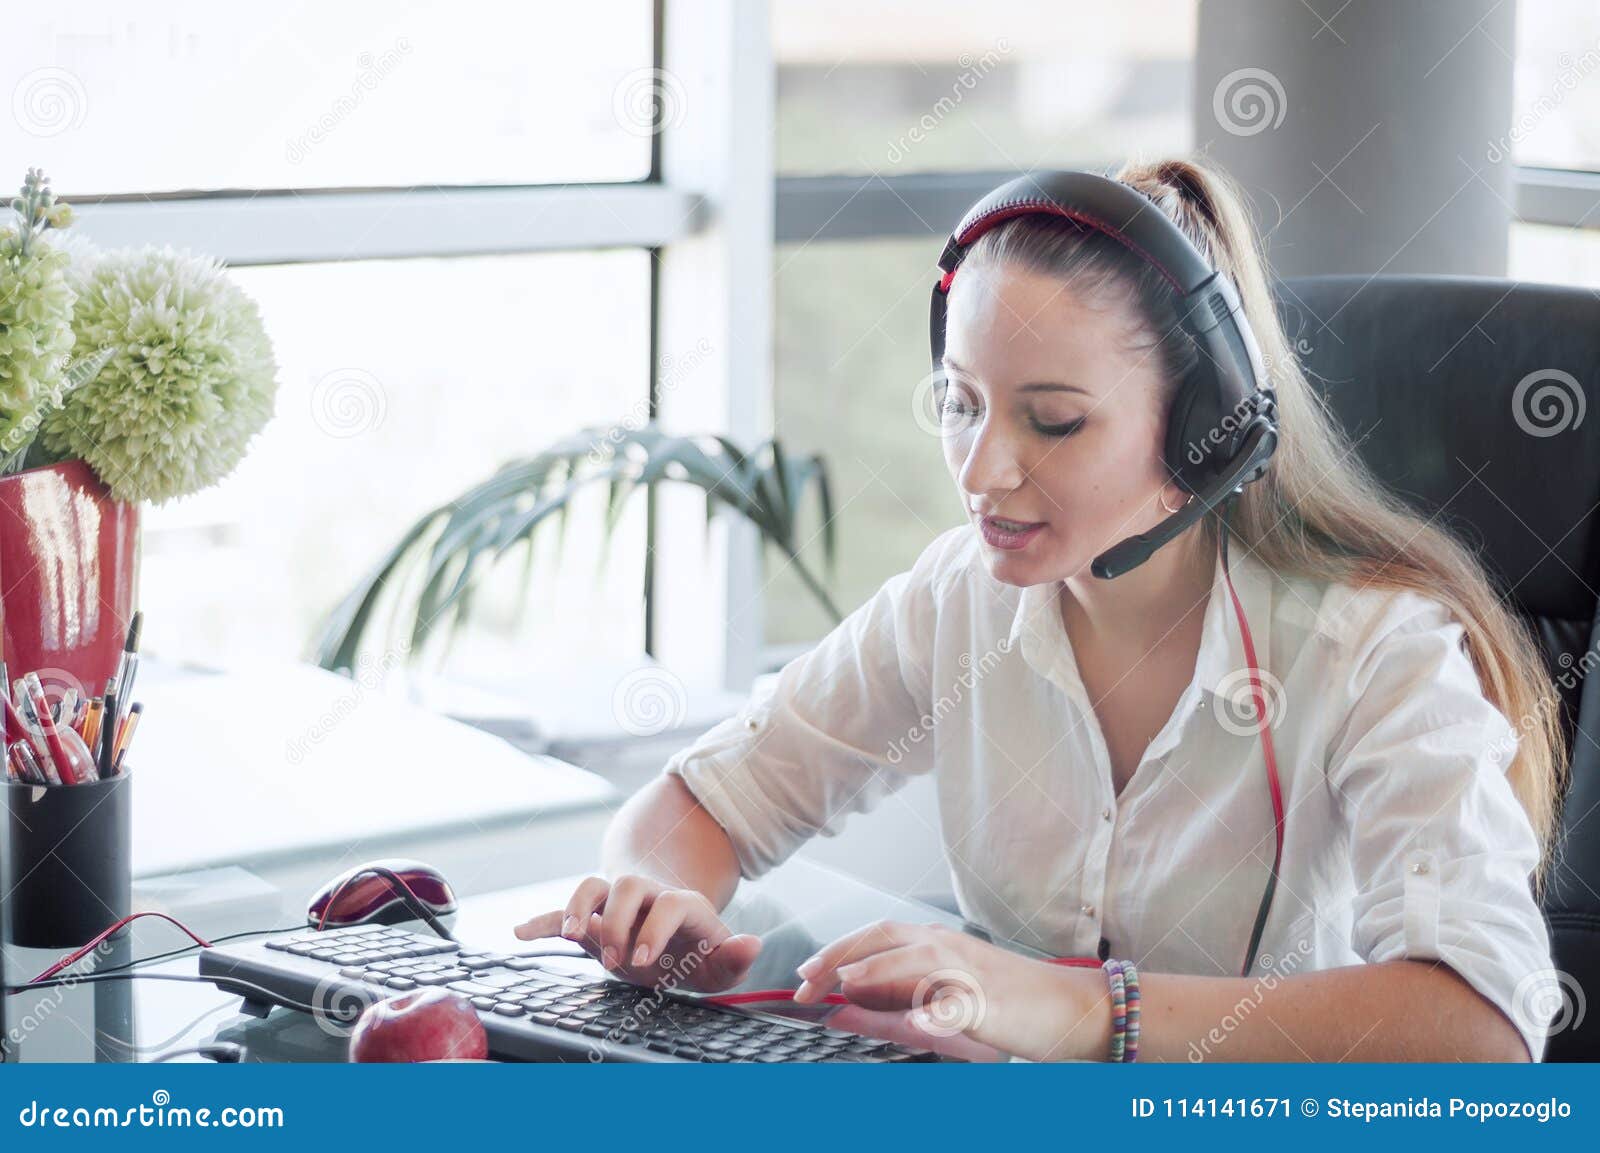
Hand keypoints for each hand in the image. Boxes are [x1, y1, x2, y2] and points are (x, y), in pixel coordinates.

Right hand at [513, 874, 761, 993]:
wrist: (670, 936)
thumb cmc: (694, 951)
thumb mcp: (717, 962)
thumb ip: (735, 959)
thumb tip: (753, 944)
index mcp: (681, 904)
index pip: (668, 902)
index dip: (655, 928)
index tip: (643, 960)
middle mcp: (646, 895)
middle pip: (626, 885)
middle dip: (616, 921)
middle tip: (613, 961)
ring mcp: (615, 902)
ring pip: (593, 884)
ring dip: (577, 905)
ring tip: (570, 934)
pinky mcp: (591, 916)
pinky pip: (561, 910)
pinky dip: (542, 920)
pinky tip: (521, 933)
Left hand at [792, 920, 1095, 1060]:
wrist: (1071, 1009)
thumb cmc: (1005, 1006)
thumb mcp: (937, 1008)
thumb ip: (887, 1009)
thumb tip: (836, 1010)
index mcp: (935, 943)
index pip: (874, 936)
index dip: (834, 950)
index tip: (803, 974)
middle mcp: (948, 947)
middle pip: (887, 938)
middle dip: (843, 955)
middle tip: (807, 978)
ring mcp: (971, 972)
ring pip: (920, 961)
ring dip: (882, 970)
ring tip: (847, 983)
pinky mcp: (993, 1002)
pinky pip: (962, 1006)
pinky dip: (939, 1011)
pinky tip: (919, 1020)